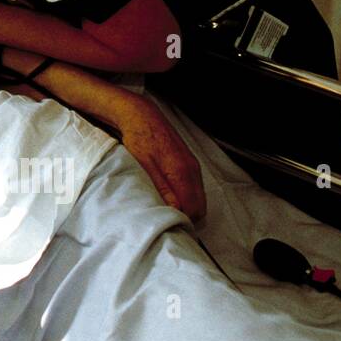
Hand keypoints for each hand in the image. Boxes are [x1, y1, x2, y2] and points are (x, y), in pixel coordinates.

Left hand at [110, 97, 205, 220]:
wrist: (142, 116)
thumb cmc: (140, 139)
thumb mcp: (145, 165)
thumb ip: (162, 187)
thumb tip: (175, 208)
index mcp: (182, 171)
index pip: (194, 206)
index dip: (184, 219)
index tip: (171, 224)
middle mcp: (193, 169)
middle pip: (200, 204)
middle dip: (189, 215)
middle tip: (169, 220)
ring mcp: (193, 165)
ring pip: (198, 195)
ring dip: (188, 205)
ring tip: (169, 209)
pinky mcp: (189, 162)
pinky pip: (195, 186)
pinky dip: (188, 195)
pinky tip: (172, 196)